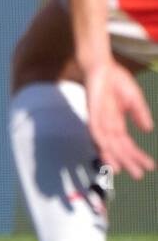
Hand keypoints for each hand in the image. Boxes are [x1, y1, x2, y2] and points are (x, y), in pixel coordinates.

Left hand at [82, 60, 154, 179]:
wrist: (101, 65)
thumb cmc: (116, 81)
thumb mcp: (134, 99)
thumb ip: (140, 114)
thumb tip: (148, 130)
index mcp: (116, 123)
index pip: (127, 144)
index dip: (137, 156)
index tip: (150, 167)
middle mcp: (106, 125)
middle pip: (117, 148)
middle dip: (128, 162)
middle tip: (138, 176)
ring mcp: (98, 119)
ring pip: (105, 144)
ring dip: (114, 157)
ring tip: (123, 170)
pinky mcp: (91, 112)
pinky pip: (95, 130)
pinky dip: (100, 141)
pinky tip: (107, 151)